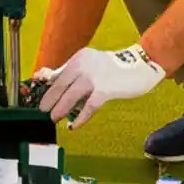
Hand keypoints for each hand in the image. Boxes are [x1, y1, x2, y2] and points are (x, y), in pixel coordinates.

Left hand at [38, 45, 165, 128]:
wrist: (141, 66)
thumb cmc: (115, 69)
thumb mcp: (92, 65)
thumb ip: (75, 74)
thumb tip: (53, 83)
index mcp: (80, 58)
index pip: (59, 74)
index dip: (48, 88)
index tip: (41, 99)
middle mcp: (84, 64)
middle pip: (61, 84)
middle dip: (50, 99)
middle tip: (43, 111)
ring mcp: (95, 77)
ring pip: (71, 95)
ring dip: (60, 108)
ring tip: (54, 118)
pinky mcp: (106, 89)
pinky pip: (88, 106)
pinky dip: (80, 117)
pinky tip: (74, 125)